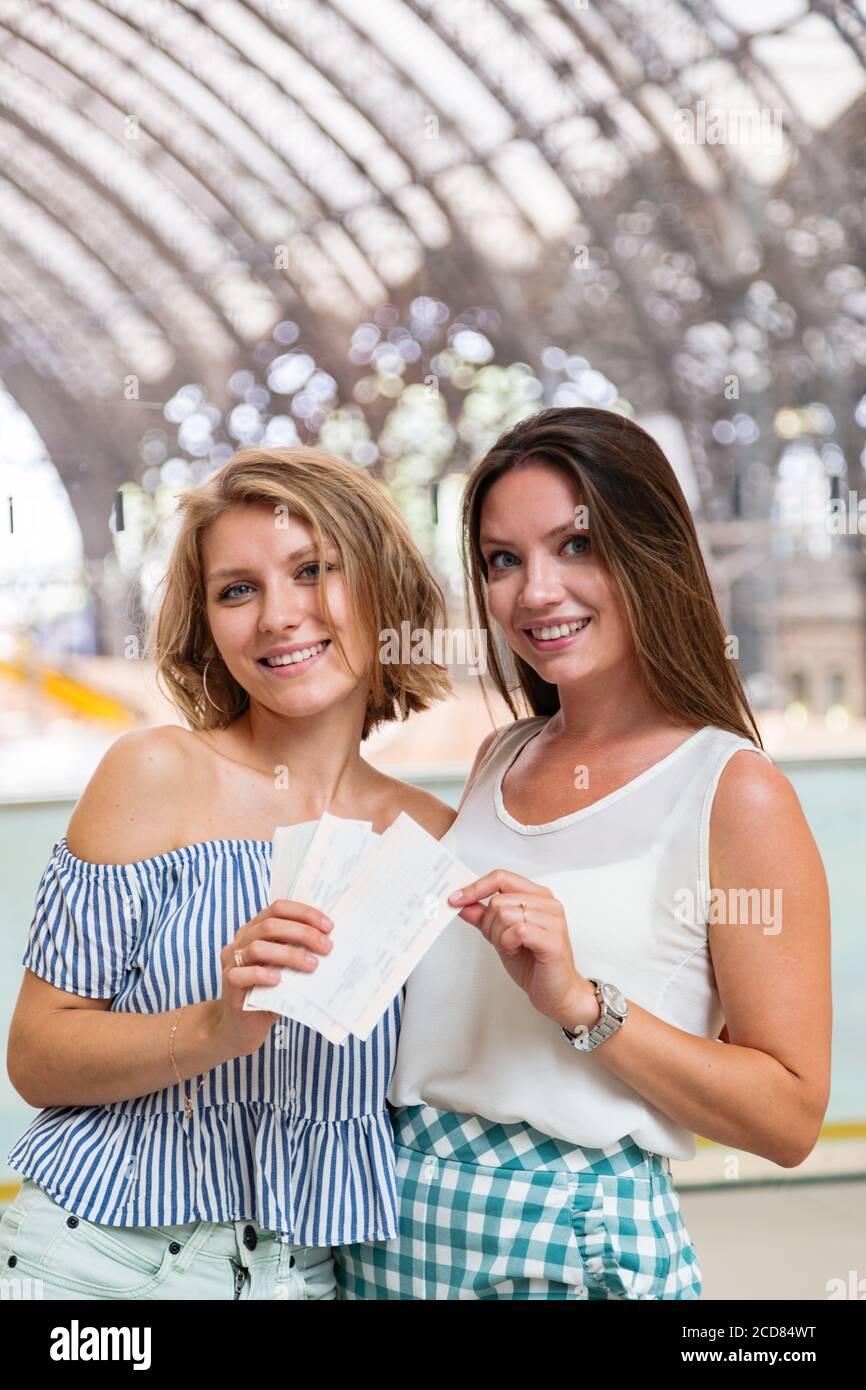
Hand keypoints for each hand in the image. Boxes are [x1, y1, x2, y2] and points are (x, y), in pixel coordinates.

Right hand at [210, 899, 333, 1058]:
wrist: (243, 1025)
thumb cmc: (270, 993)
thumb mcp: (288, 968)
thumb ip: (299, 952)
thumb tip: (330, 943)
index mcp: (256, 929)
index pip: (278, 908)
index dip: (304, 913)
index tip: (329, 926)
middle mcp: (241, 940)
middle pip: (270, 925)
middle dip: (303, 933)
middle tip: (327, 947)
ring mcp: (232, 961)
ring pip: (257, 947)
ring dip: (289, 954)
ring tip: (312, 965)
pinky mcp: (228, 983)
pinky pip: (241, 974)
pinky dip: (262, 974)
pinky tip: (279, 980)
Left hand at [448, 869, 598, 1028]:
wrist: (556, 992)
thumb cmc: (533, 963)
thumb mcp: (501, 935)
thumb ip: (483, 917)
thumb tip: (461, 903)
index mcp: (537, 896)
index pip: (502, 877)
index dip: (476, 887)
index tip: (455, 899)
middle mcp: (548, 903)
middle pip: (498, 900)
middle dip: (489, 925)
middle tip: (501, 941)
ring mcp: (553, 920)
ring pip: (505, 914)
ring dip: (499, 936)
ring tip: (511, 947)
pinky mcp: (553, 939)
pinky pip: (517, 930)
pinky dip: (508, 943)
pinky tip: (516, 950)